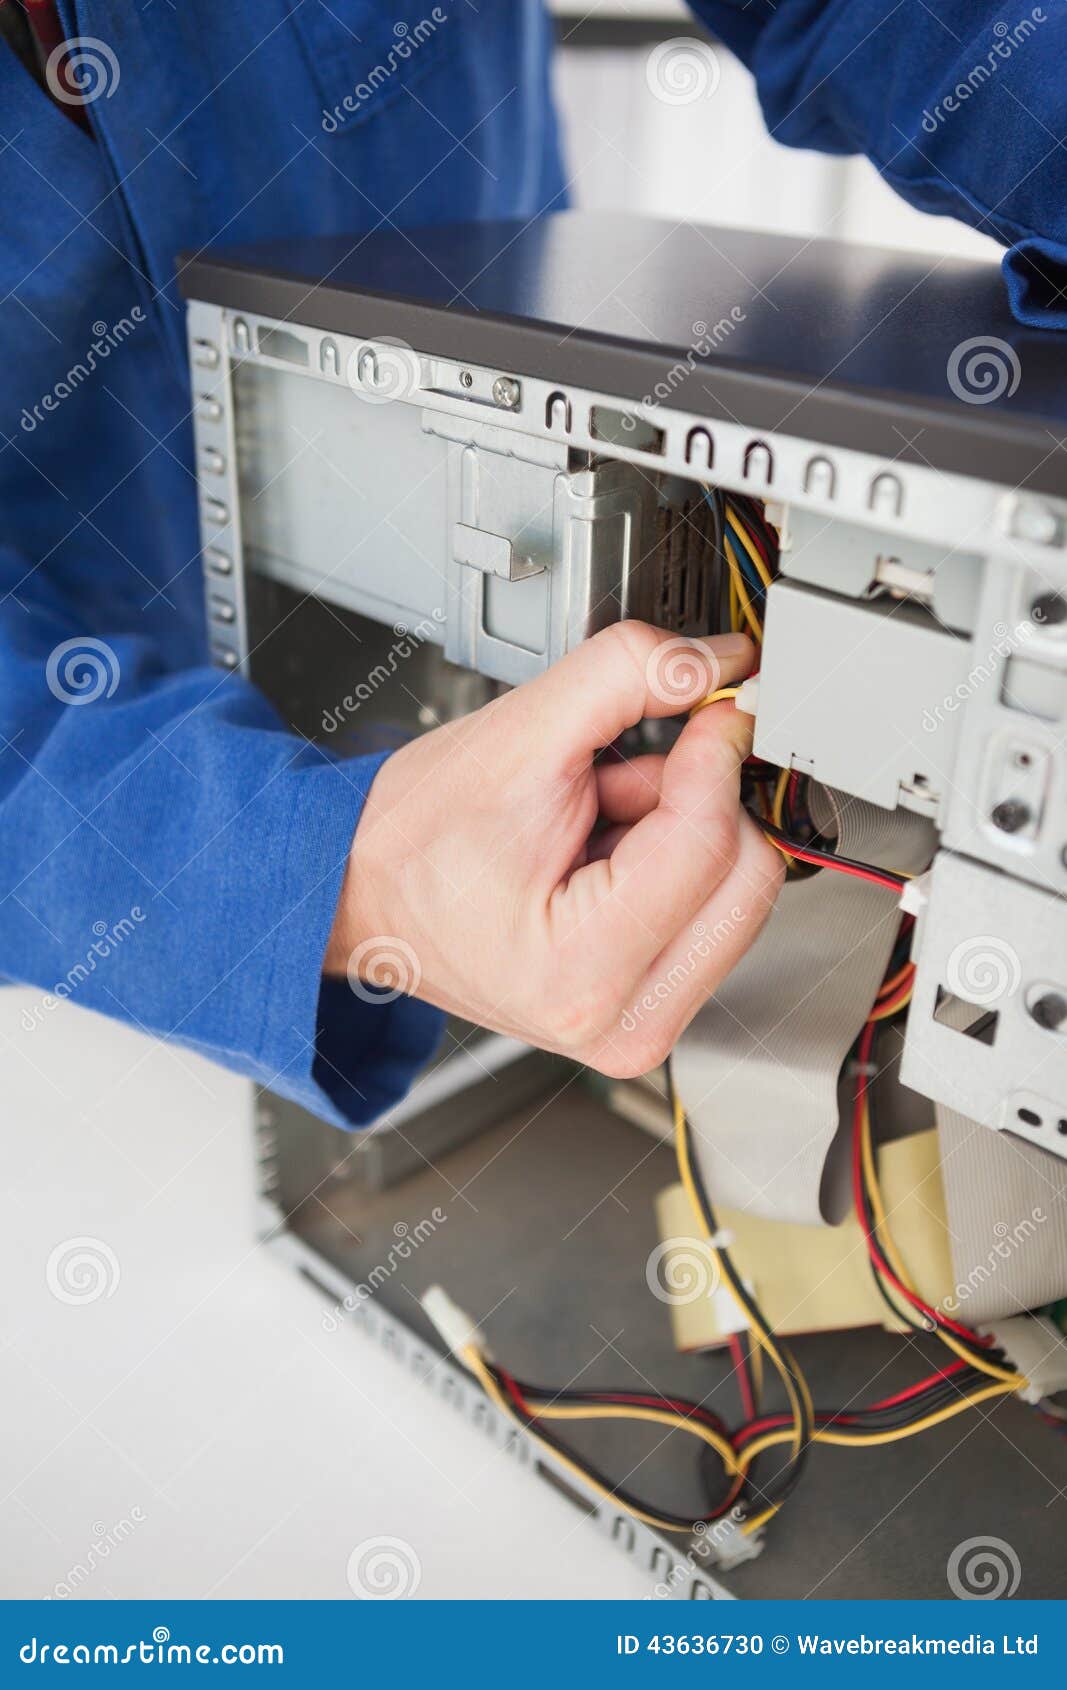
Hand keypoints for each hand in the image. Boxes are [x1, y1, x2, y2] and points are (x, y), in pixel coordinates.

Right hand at [325, 621, 782, 1077]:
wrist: (356, 893)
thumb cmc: (411, 841)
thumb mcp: (517, 734)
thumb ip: (630, 676)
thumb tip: (724, 663)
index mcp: (582, 974)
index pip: (712, 841)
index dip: (714, 753)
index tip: (703, 709)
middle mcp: (623, 1026)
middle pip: (748, 878)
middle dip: (693, 805)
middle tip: (616, 781)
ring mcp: (636, 1029)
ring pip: (738, 895)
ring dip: (681, 837)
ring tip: (589, 828)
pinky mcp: (645, 1016)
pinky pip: (712, 918)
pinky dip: (672, 869)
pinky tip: (600, 858)